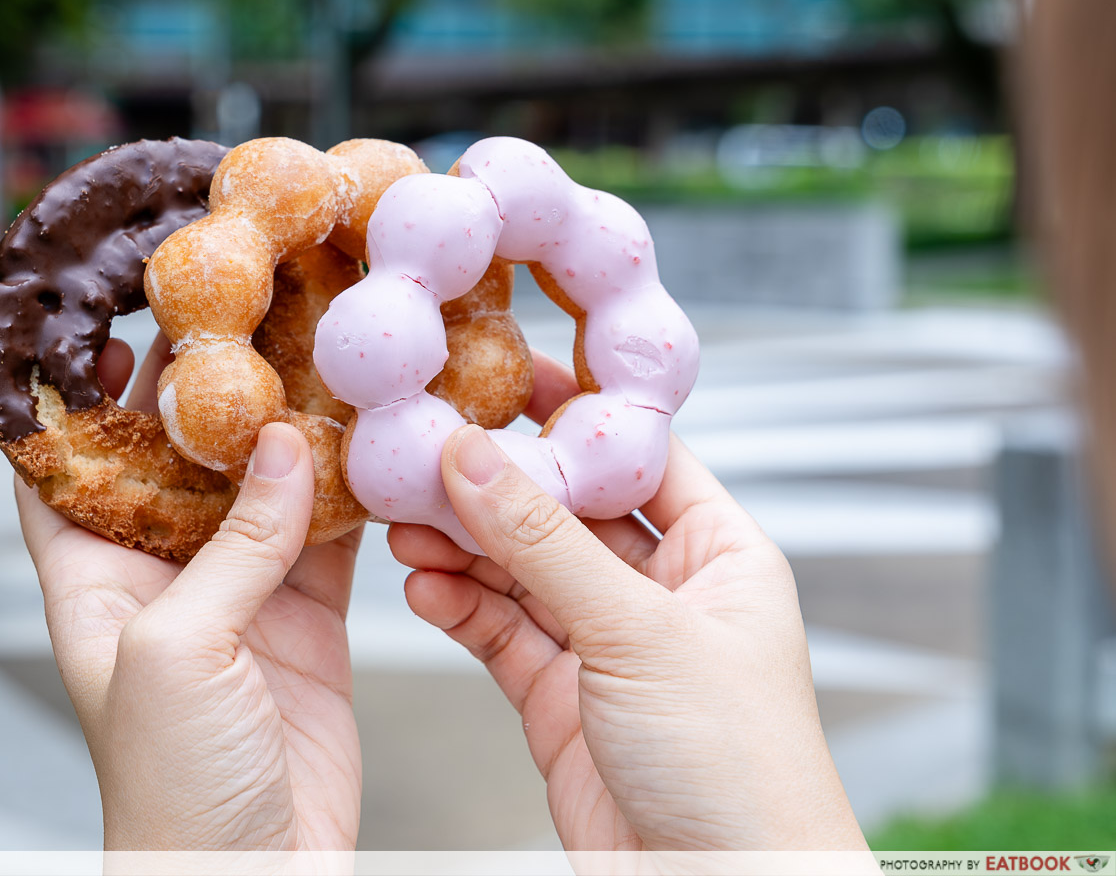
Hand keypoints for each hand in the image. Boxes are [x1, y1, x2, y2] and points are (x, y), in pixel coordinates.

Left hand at [17, 334, 363, 849]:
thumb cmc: (172, 785)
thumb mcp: (177, 649)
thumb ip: (232, 545)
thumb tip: (283, 448)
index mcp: (93, 580)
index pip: (58, 468)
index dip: (69, 396)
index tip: (102, 319)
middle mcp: (161, 578)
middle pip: (172, 461)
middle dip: (200, 393)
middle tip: (238, 314)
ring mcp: (237, 597)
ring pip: (258, 490)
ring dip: (283, 432)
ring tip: (312, 353)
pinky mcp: (305, 622)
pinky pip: (326, 538)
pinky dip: (347, 491)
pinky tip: (369, 441)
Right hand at [389, 350, 867, 850]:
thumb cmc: (738, 770)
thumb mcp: (639, 633)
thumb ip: (545, 543)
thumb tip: (474, 456)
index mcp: (722, 557)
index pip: (638, 459)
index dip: (572, 416)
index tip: (505, 373)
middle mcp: (667, 595)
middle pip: (566, 515)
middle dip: (496, 489)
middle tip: (425, 455)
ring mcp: (610, 649)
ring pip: (523, 574)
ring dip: (465, 549)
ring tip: (406, 524)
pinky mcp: (562, 701)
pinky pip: (501, 634)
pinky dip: (460, 609)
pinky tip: (423, 586)